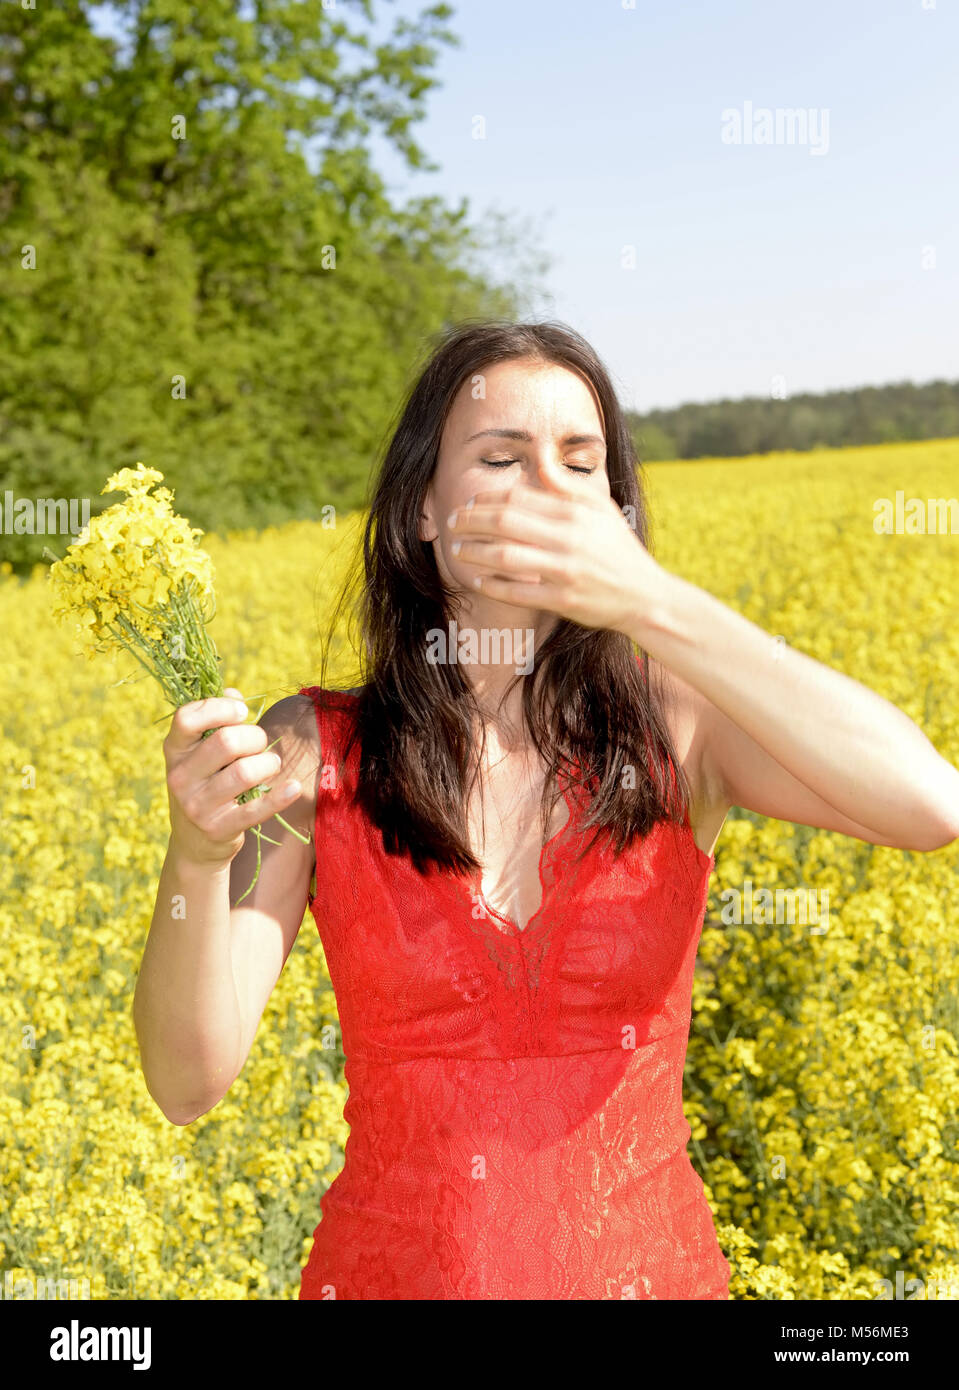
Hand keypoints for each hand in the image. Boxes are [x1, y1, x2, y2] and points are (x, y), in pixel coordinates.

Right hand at [163, 687, 301, 867]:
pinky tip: (294, 788)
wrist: (195, 844)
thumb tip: (234, 693)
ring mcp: (197, 805)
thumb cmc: (206, 785)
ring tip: (270, 765)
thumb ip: (215, 721)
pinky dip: (280, 796)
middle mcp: (180, 777)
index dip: (219, 707)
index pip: (187, 718)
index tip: (241, 711)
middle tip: (261, 744)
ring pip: (244, 772)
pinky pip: (257, 809)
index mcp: (174, 752)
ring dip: (268, 764)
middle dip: (254, 737)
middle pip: (225, 742)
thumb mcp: (200, 755)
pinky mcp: (219, 828)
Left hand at [445, 457, 664, 632]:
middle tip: (452, 522)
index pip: (519, 497)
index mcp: (576, 512)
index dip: (487, 498)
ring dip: (475, 552)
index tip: (469, 502)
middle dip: (472, 521)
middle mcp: (569, 538)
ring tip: (456, 550)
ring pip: (506, 556)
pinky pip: (518, 592)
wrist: (645, 596)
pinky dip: (494, 585)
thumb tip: (539, 455)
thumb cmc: (618, 549)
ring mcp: (565, 570)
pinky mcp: (564, 600)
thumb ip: (567, 483)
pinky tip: (477, 579)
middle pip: (506, 523)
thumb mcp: (601, 508)